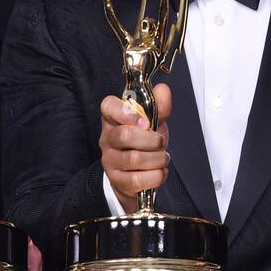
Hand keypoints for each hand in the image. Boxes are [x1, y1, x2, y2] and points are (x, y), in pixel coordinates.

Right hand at [99, 84, 171, 213]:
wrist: (137, 173)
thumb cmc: (144, 142)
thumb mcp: (153, 122)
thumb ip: (159, 106)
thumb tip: (163, 89)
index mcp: (114, 118)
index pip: (108, 106)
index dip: (126, 112)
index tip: (145, 122)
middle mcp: (107, 138)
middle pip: (125, 135)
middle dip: (152, 140)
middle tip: (161, 142)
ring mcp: (110, 161)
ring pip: (134, 159)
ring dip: (158, 159)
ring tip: (163, 158)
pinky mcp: (117, 180)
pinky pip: (138, 180)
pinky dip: (156, 176)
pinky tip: (159, 171)